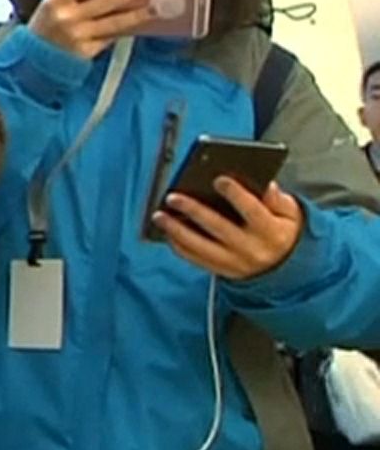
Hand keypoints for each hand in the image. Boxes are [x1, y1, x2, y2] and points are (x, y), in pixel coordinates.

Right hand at [28, 0, 156, 59]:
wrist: (33, 62)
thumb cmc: (43, 30)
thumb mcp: (48, 7)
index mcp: (55, 2)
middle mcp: (68, 18)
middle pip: (106, 1)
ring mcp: (79, 36)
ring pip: (114, 22)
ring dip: (136, 14)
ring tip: (152, 9)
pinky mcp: (87, 51)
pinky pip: (110, 38)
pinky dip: (123, 31)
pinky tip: (135, 26)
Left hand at [154, 179, 303, 280]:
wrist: (283, 268)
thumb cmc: (282, 232)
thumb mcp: (291, 214)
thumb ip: (277, 199)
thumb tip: (266, 184)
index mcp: (271, 232)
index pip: (252, 211)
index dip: (236, 194)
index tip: (218, 178)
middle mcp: (252, 250)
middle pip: (219, 228)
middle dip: (194, 211)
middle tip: (173, 197)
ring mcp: (235, 263)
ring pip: (201, 247)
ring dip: (177, 230)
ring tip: (159, 215)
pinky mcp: (222, 271)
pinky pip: (196, 259)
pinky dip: (179, 245)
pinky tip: (166, 231)